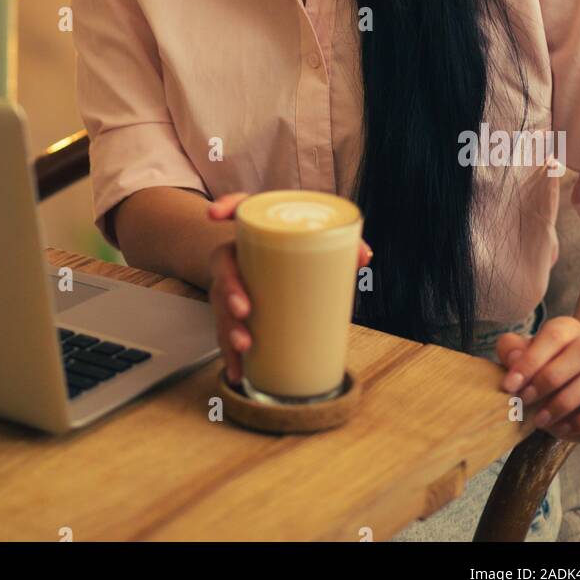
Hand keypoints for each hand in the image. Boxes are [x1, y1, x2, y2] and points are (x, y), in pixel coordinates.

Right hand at [206, 192, 372, 385]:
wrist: (271, 273)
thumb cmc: (294, 256)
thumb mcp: (314, 246)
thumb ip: (340, 248)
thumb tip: (364, 256)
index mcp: (253, 232)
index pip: (237, 208)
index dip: (225, 206)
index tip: (214, 215)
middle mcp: (236, 255)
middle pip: (224, 267)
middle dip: (229, 289)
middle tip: (244, 309)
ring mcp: (229, 284)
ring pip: (219, 303)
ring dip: (228, 327)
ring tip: (244, 345)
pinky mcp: (231, 312)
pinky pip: (224, 332)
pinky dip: (232, 355)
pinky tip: (239, 373)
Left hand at [496, 315, 579, 443]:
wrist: (576, 382)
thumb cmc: (541, 365)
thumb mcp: (521, 353)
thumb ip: (511, 350)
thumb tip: (513, 358)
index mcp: (568, 329)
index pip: (554, 336)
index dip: (530, 361)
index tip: (509, 385)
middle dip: (548, 380)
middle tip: (524, 400)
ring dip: (563, 403)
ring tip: (539, 419)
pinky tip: (560, 428)